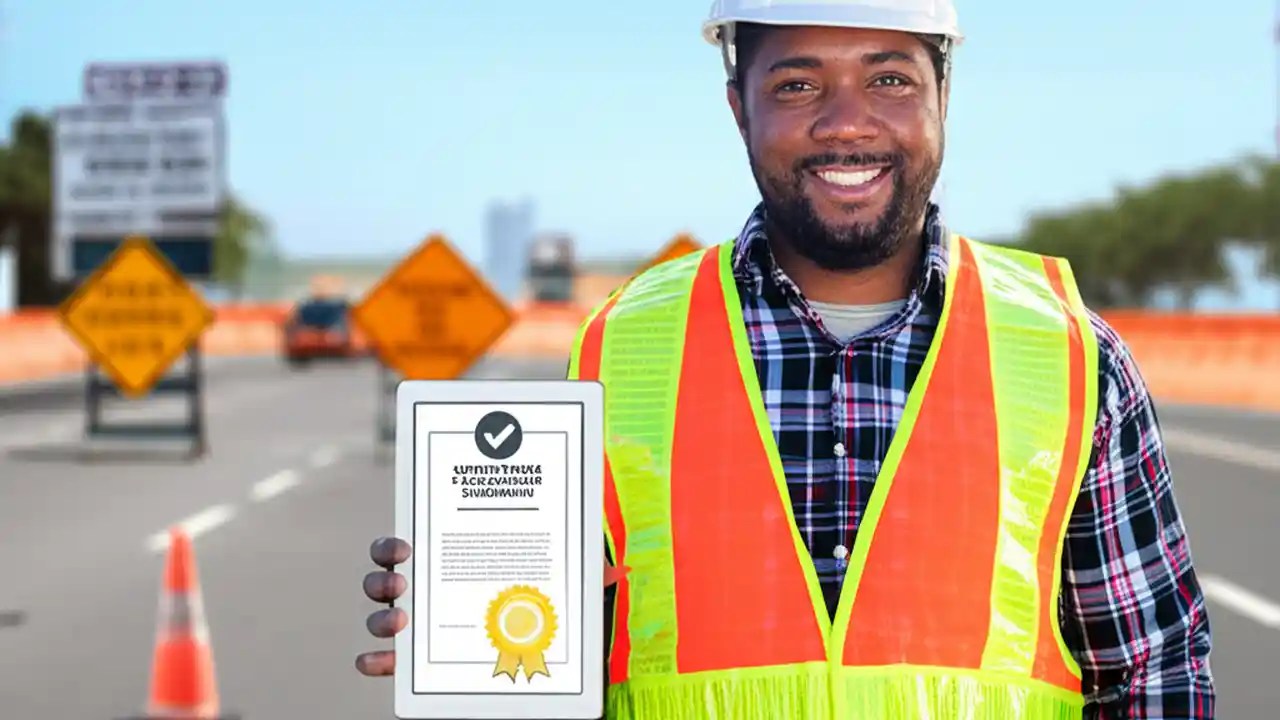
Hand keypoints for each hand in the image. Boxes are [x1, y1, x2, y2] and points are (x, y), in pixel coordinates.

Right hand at [354, 535, 629, 677]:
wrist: (545, 657)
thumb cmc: (548, 605)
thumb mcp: (566, 586)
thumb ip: (580, 573)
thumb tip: (615, 568)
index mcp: (454, 560)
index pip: (410, 543)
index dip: (396, 542)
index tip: (408, 545)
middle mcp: (429, 591)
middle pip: (386, 578)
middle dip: (383, 577)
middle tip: (403, 583)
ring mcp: (421, 628)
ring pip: (382, 618)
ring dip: (380, 618)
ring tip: (401, 621)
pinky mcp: (419, 664)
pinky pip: (389, 664)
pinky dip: (376, 661)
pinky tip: (376, 662)